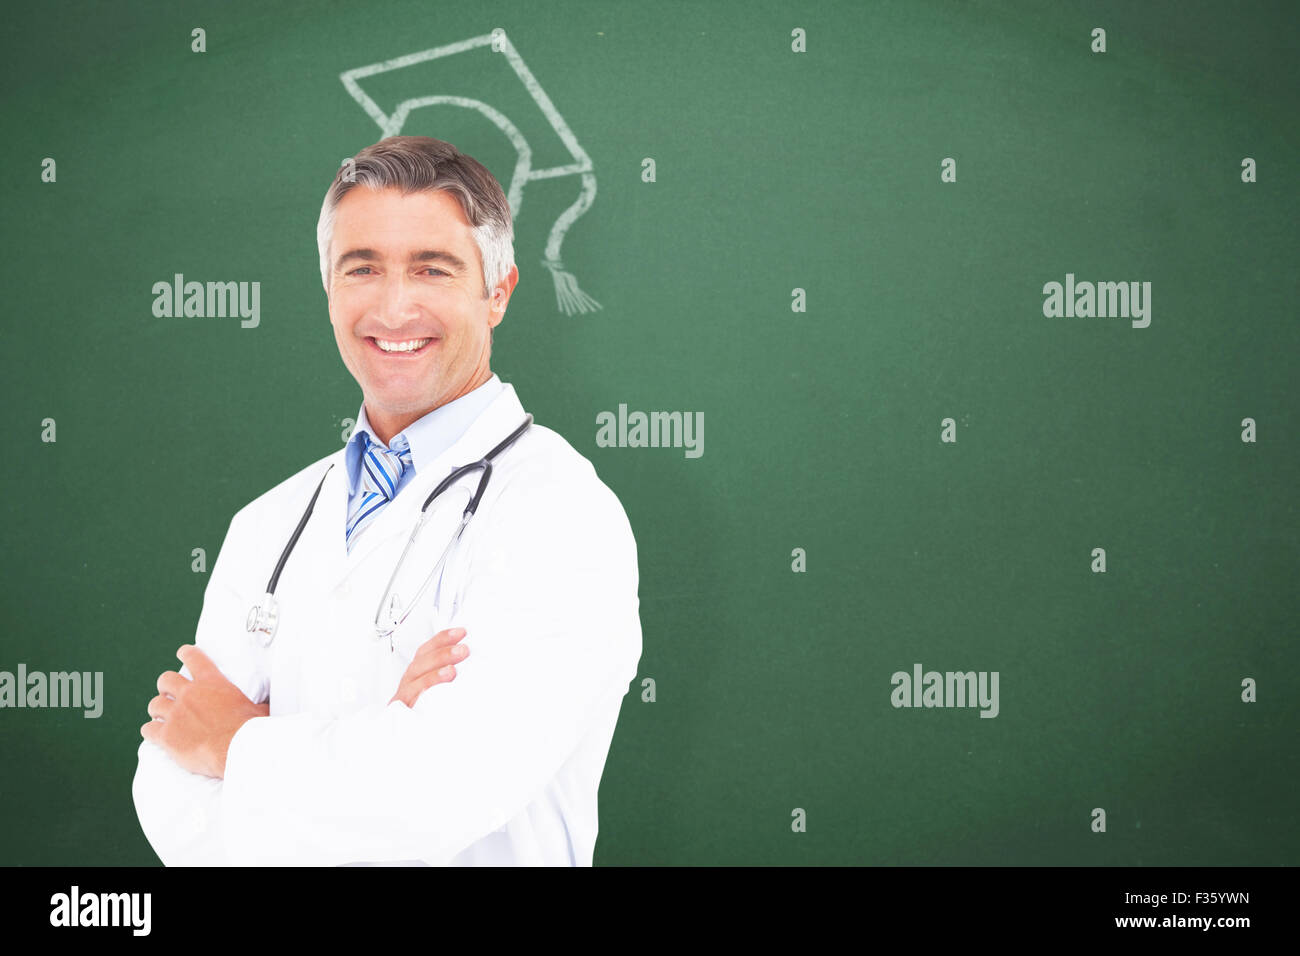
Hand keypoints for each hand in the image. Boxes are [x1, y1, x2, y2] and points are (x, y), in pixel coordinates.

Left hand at [141, 645, 268, 778]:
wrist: (235, 748)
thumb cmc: (250, 728)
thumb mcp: (258, 708)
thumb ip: (257, 704)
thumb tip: (268, 706)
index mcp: (212, 683)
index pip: (194, 658)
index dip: (187, 653)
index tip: (183, 652)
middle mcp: (189, 694)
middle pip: (166, 680)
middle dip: (166, 685)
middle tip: (169, 691)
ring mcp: (175, 714)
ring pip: (154, 704)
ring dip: (157, 708)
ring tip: (161, 714)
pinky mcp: (166, 736)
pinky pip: (148, 729)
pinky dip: (150, 730)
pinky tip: (154, 733)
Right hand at [390, 627, 469, 707]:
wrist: (408, 742)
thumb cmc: (427, 711)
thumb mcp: (442, 690)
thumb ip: (452, 676)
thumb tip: (477, 666)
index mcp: (418, 673)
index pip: (427, 650)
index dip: (442, 639)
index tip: (461, 633)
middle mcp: (410, 682)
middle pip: (421, 662)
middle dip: (442, 654)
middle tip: (463, 650)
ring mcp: (404, 697)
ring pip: (415, 681)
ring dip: (434, 674)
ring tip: (452, 671)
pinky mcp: (401, 713)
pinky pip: (409, 702)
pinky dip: (420, 697)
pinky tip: (431, 694)